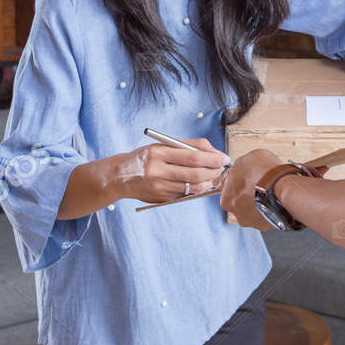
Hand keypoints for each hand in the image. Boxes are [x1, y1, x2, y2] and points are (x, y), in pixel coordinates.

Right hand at [116, 137, 230, 202]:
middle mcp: (158, 171)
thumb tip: (213, 150)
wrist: (119, 176)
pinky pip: (185, 193)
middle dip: (214, 171)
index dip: (212, 158)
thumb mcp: (162, 145)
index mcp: (158, 153)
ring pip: (193, 187)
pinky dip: (197, 188)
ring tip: (215, 176)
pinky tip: (202, 183)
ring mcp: (159, 187)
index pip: (192, 156)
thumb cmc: (145, 157)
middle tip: (223, 168)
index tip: (224, 158)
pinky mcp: (161, 198)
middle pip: (195, 173)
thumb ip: (187, 145)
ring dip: (209, 182)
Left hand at [220, 148, 282, 230]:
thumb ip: (235, 168)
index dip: (236, 180)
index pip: (226, 189)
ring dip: (259, 201)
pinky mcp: (269, 225)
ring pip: (254, 209)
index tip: (244, 175)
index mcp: (226, 200)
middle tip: (258, 181)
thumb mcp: (244, 160)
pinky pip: (267, 214)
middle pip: (240, 201)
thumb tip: (235, 169)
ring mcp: (254, 222)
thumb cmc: (264, 172)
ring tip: (270, 189)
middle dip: (247, 192)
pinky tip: (276, 197)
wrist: (286, 186)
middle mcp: (238, 214)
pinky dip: (270, 207)